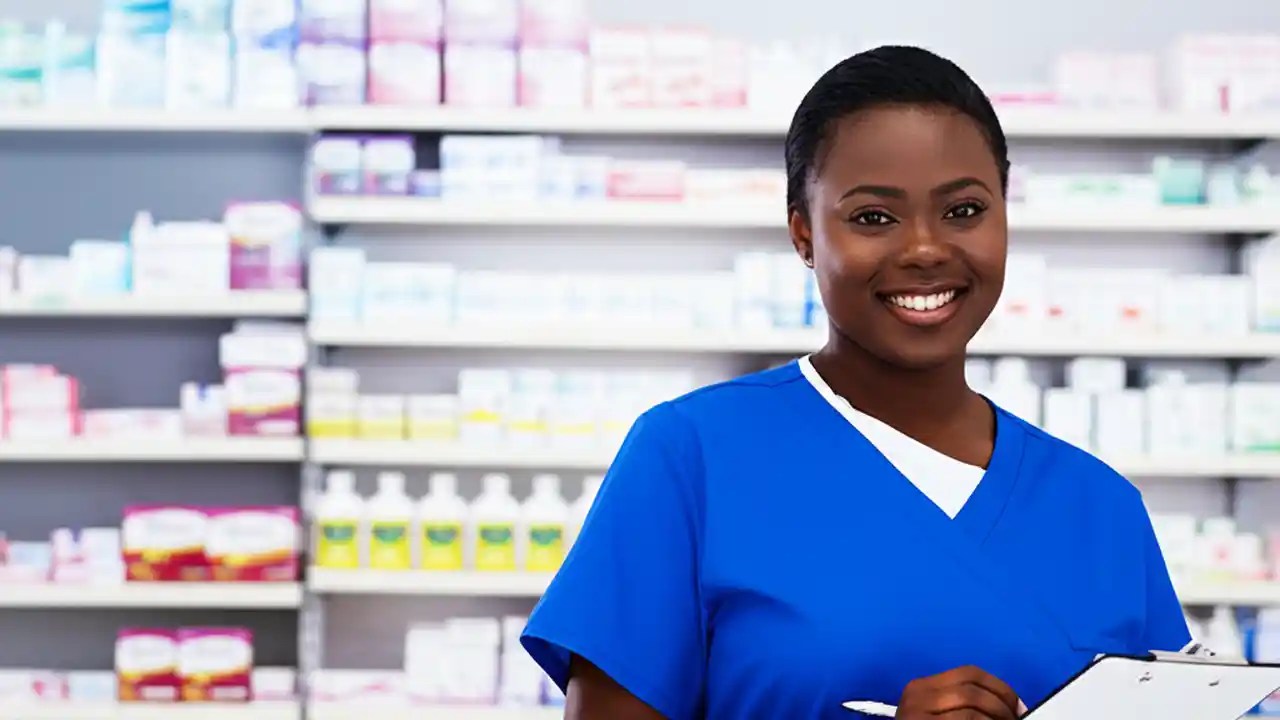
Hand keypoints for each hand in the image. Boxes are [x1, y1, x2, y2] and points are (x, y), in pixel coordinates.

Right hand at [896, 666, 1026, 718]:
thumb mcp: (939, 717)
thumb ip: (963, 707)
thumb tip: (1010, 706)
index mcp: (921, 687)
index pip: (969, 672)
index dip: (1000, 687)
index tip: (1017, 706)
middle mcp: (916, 695)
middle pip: (972, 689)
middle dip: (1002, 706)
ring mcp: (916, 713)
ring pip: (972, 707)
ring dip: (997, 719)